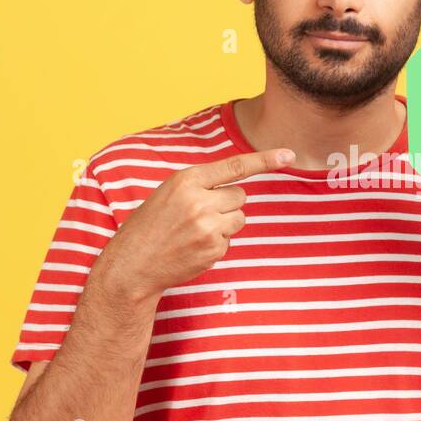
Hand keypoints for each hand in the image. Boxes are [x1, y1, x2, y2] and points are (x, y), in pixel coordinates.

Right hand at [93, 146, 295, 303]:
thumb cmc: (149, 226)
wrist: (132, 265)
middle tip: (198, 215)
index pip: (234, 166)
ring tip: (194, 232)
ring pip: (239, 218)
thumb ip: (199, 185)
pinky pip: (230, 240)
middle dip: (226, 204)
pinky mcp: (214, 249)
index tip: (289, 155)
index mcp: (185, 180)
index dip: (264, 160)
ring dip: (224, 224)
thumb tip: (237, 188)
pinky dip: (216, 244)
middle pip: (241, 195)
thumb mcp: (167, 194)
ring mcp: (208, 227)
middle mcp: (199, 201)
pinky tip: (193, 247)